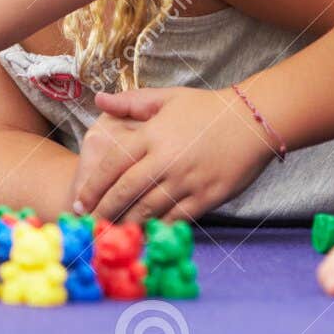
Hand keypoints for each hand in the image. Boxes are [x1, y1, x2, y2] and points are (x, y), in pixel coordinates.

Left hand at [69, 86, 274, 222]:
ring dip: (126, 223)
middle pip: (125, 192)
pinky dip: (158, 228)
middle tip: (88, 225)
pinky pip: (176, 218)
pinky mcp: (207, 197)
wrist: (254, 121)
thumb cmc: (208, 108)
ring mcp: (187, 180)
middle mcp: (166, 160)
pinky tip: (146, 235)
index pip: (113, 165)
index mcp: (153, 135)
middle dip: (103, 211)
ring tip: (110, 233)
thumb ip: (131, 102)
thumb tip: (99, 99)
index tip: (80, 201)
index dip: (93, 186)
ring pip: (148, 209)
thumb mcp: (168, 99)